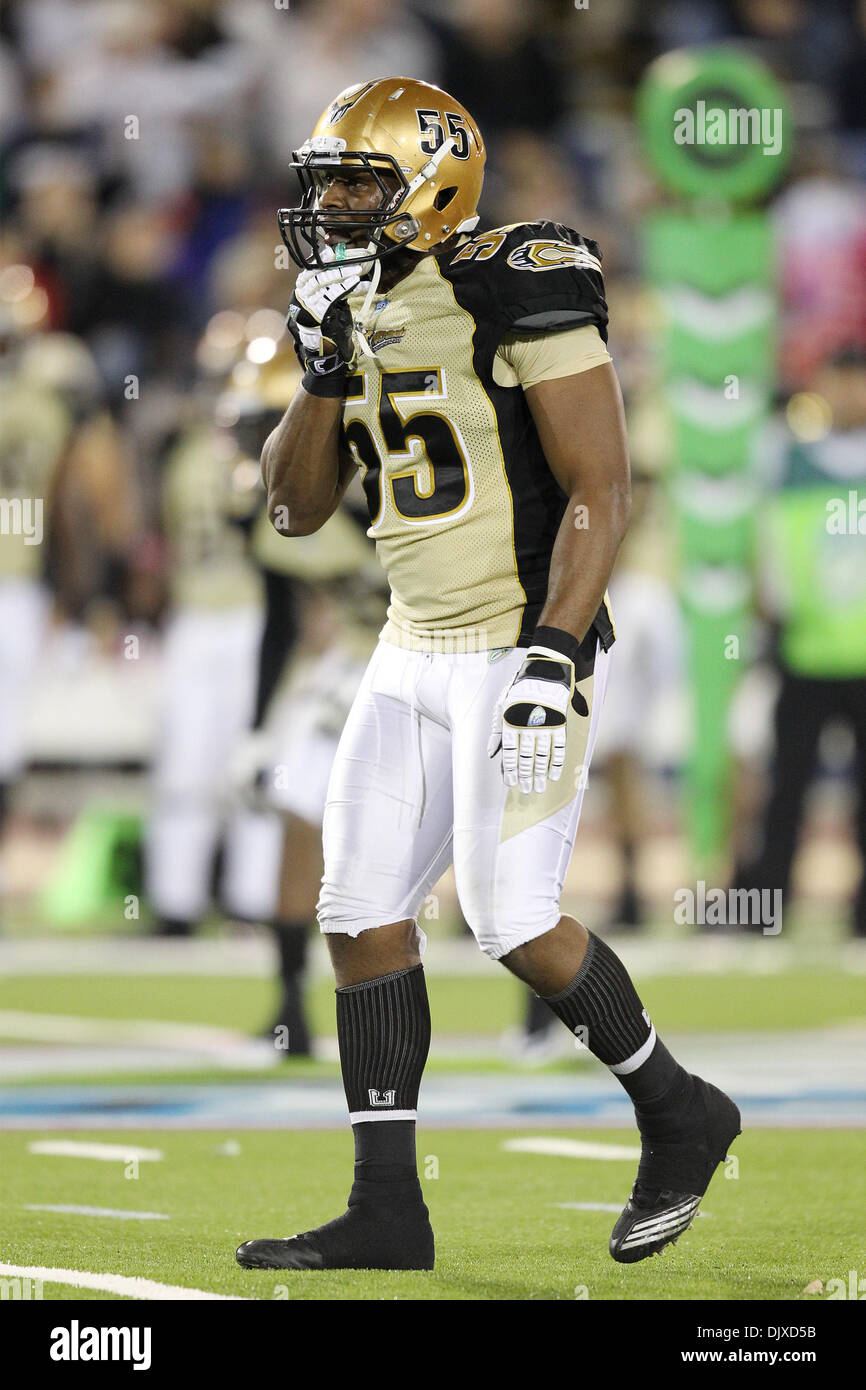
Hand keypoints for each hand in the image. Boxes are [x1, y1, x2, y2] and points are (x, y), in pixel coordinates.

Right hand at [287, 250, 369, 374]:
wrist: (323, 346)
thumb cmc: (327, 321)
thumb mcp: (329, 299)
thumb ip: (333, 284)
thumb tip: (344, 267)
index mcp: (303, 286)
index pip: (312, 267)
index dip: (322, 259)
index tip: (334, 252)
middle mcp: (302, 292)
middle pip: (319, 273)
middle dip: (338, 266)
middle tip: (355, 263)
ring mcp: (308, 302)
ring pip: (325, 282)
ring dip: (343, 275)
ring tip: (358, 273)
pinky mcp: (316, 312)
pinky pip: (332, 295)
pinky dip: (345, 288)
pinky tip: (357, 285)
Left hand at [487, 648, 588, 793]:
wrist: (543, 675)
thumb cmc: (518, 693)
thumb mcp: (501, 707)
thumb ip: (496, 731)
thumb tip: (490, 753)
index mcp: (511, 722)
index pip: (509, 752)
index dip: (509, 769)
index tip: (510, 782)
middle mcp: (526, 726)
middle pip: (525, 757)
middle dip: (525, 776)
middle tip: (526, 790)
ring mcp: (544, 726)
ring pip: (541, 756)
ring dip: (540, 774)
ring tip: (539, 788)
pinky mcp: (559, 724)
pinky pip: (558, 748)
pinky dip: (557, 763)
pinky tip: (554, 775)